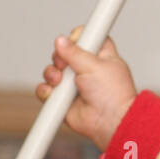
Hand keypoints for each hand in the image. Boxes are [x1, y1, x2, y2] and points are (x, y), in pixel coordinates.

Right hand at [36, 24, 138, 151]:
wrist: (109, 122)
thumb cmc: (113, 94)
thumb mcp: (95, 65)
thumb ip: (75, 52)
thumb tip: (60, 41)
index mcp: (101, 55)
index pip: (86, 36)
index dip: (77, 37)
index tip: (75, 42)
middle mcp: (86, 68)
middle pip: (63, 52)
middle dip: (60, 57)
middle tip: (65, 64)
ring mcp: (73, 83)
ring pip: (52, 70)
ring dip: (52, 74)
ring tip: (60, 81)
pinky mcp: (63, 99)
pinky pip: (46, 90)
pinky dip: (46, 91)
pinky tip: (54, 93)